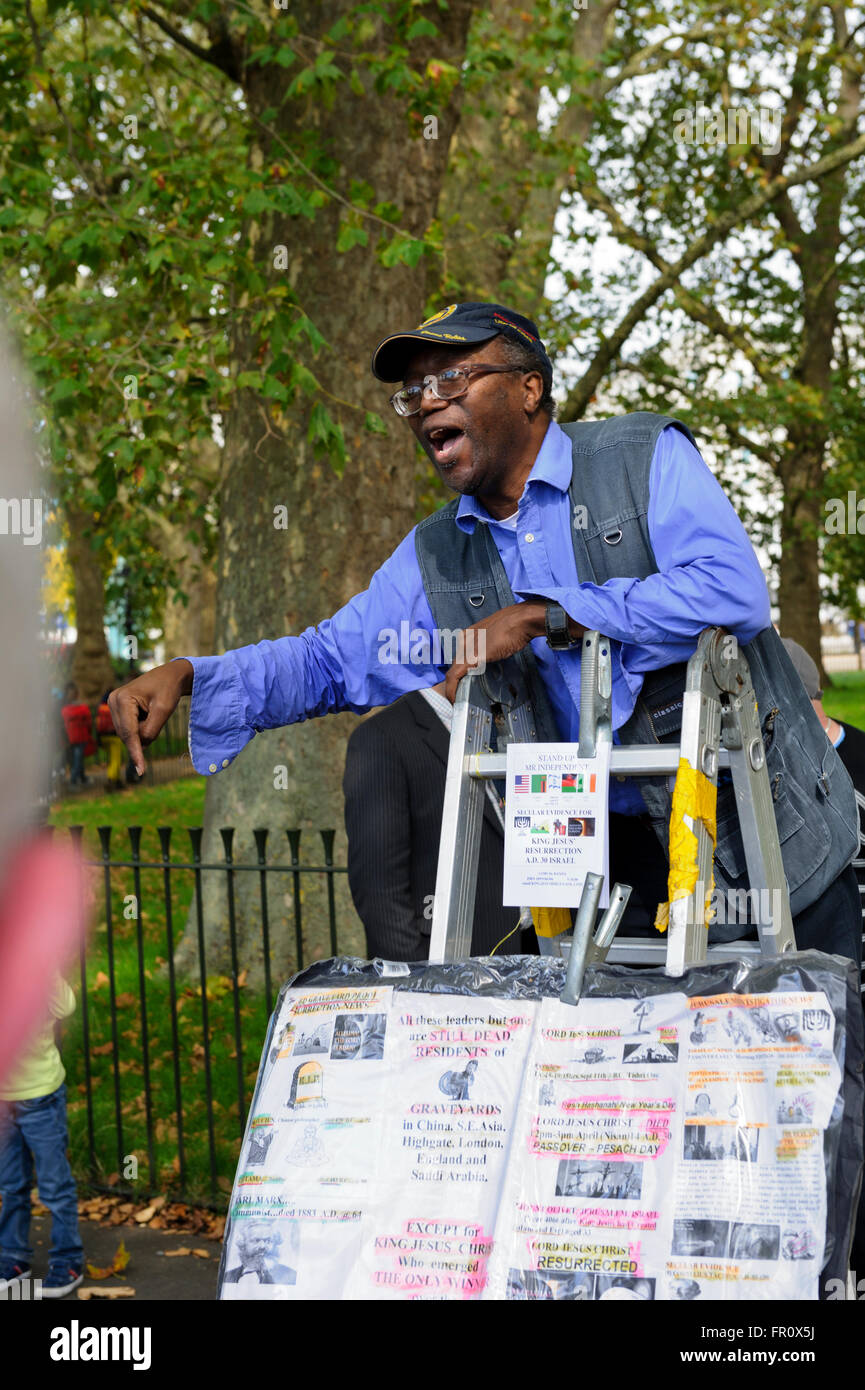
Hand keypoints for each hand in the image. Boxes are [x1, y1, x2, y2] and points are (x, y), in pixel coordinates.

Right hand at [108, 659, 193, 774]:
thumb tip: (142, 746)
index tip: (140, 770)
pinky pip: (129, 728)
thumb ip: (151, 731)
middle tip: (158, 718)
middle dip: (144, 735)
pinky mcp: (117, 709)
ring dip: (143, 731)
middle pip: (128, 734)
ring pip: (128, 733)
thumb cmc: (168, 689)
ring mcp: (113, 705)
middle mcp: (113, 701)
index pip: (130, 733)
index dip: (136, 753)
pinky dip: (140, 727)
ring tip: (153, 712)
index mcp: (122, 699)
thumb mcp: (164, 711)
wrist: (169, 676)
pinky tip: (148, 714)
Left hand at [443, 602, 583, 701]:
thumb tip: (494, 656)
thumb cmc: (515, 626)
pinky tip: (455, 698)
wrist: (520, 621)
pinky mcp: (471, 657)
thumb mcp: (498, 637)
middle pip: (454, 665)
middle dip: (454, 683)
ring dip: (452, 689)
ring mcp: (466, 649)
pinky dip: (452, 689)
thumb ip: (491, 647)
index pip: (458, 657)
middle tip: (458, 697)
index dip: (458, 673)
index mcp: (469, 634)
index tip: (461, 685)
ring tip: (456, 700)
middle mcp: (464, 641)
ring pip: (451, 672)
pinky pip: (455, 676)